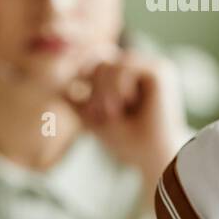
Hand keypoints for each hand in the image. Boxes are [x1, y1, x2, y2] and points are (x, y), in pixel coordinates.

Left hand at [63, 47, 188, 181]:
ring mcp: (150, 68)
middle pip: (100, 62)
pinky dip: (119, 85)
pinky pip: (126, 65)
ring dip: (105, 90)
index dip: (83, 75)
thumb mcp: (94, 118)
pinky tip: (128, 102)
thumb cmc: (129, 143)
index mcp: (128, 80)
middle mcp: (141, 71)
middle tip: (105, 114)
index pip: (97, 64)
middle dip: (95, 89)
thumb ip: (78, 101)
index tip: (88, 103)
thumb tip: (58, 86)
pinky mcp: (160, 71)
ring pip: (110, 63)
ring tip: (114, 112)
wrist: (154, 157)